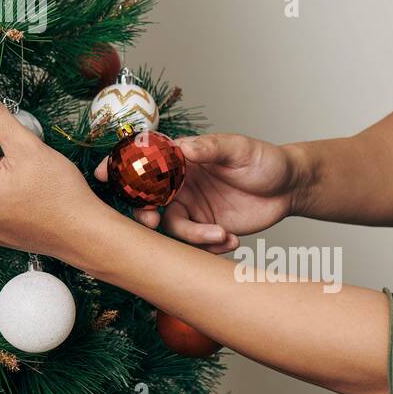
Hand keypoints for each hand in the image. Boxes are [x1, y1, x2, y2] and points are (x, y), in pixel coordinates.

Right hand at [94, 133, 298, 252]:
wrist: (291, 188)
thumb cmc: (264, 160)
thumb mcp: (239, 149)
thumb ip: (210, 147)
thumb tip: (184, 147)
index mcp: (183, 159)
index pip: (145, 160)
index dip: (120, 166)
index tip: (101, 173)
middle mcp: (181, 184)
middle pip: (148, 199)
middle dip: (144, 213)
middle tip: (151, 222)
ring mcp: (192, 207)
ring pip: (172, 227)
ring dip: (192, 236)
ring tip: (221, 235)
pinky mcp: (206, 228)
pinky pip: (195, 243)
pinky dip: (210, 246)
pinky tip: (231, 240)